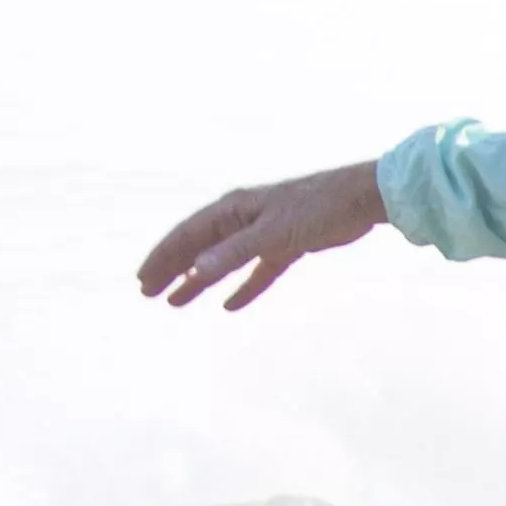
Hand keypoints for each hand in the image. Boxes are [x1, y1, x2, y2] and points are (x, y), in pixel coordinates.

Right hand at [140, 161, 390, 311]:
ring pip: (223, 261)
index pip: (187, 235)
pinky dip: (242, 287)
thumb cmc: (317, 208)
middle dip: (173, 270)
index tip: (143, 280)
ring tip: (176, 301)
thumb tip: (195, 270)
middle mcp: (243, 218)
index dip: (163, 258)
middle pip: (199, 247)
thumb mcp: (272, 234)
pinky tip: (228, 305)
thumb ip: (234, 253)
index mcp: (233, 209)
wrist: (362, 199)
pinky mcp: (286, 245)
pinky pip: (256, 271)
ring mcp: (264, 232)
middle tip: (148, 293)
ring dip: (199, 281)